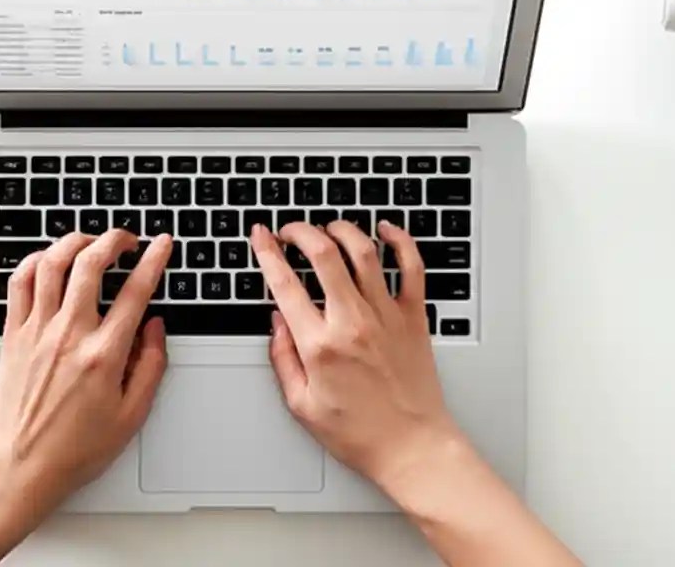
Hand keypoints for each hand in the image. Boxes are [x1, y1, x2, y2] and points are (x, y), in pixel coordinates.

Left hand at [0, 230, 171, 511]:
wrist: (21, 464)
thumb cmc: (74, 448)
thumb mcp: (132, 415)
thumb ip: (151, 366)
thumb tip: (155, 327)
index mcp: (104, 355)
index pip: (136, 292)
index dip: (154, 260)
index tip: (161, 245)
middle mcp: (69, 335)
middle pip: (91, 264)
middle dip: (114, 239)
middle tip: (126, 239)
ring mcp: (37, 331)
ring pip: (53, 264)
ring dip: (75, 242)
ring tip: (90, 241)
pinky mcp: (14, 335)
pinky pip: (21, 282)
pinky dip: (36, 261)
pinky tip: (49, 260)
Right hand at [250, 220, 458, 489]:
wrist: (412, 446)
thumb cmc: (360, 433)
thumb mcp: (301, 405)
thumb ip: (283, 358)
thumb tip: (277, 321)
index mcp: (319, 346)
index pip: (285, 284)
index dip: (267, 252)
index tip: (261, 236)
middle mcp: (352, 323)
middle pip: (323, 254)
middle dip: (300, 231)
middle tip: (291, 230)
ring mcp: (386, 316)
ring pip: (364, 252)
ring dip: (341, 230)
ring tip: (328, 228)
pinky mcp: (413, 318)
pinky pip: (411, 267)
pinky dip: (400, 241)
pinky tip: (387, 230)